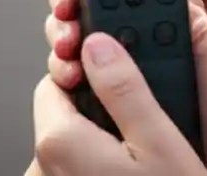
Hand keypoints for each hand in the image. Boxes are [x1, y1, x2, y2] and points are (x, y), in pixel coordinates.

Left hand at [28, 33, 206, 174]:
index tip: (112, 76)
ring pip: (67, 147)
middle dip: (92, 109)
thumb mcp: (160, 140)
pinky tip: (126, 175)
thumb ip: (124, 87)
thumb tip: (98, 44)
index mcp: (60, 142)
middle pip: (59, 116)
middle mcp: (46, 169)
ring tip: (135, 157)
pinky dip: (92, 168)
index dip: (85, 73)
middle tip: (134, 124)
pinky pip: (72, 173)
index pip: (52, 83)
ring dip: (94, 142)